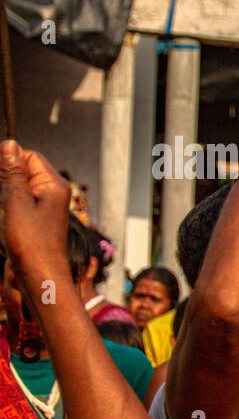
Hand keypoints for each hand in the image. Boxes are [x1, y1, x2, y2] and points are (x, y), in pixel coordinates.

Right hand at [0, 141, 72, 283]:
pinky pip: (17, 205)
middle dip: (4, 180)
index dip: (9, 160)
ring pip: (16, 189)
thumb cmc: (31, 240)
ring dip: (5, 197)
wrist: (39, 274)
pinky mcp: (35, 220)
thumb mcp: (16, 201)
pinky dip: (7, 208)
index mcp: (53, 185)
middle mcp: (52, 194)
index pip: (29, 156)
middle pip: (22, 172)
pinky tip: (7, 220)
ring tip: (8, 215)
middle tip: (6, 204)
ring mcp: (44, 208)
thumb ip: (13, 172)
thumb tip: (10, 144)